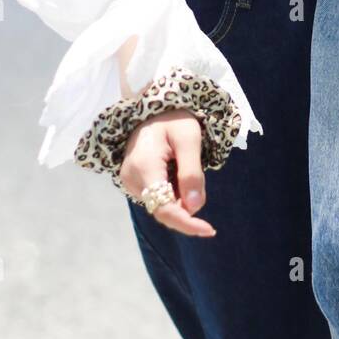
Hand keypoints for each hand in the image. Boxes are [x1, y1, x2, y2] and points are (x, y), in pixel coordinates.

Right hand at [119, 109, 216, 237]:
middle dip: (186, 204)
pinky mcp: (132, 182)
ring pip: (162, 205)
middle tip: (198, 178)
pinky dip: (173, 191)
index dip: (187, 223)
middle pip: (164, 210)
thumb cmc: (174, 118)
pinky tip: (175, 169)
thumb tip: (194, 208)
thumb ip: (192, 173)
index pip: (164, 208)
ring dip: (180, 195)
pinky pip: (157, 197)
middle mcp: (131, 178)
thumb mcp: (189, 138)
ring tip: (183, 164)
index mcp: (144, 167)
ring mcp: (129, 181)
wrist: (153, 108)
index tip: (209, 230)